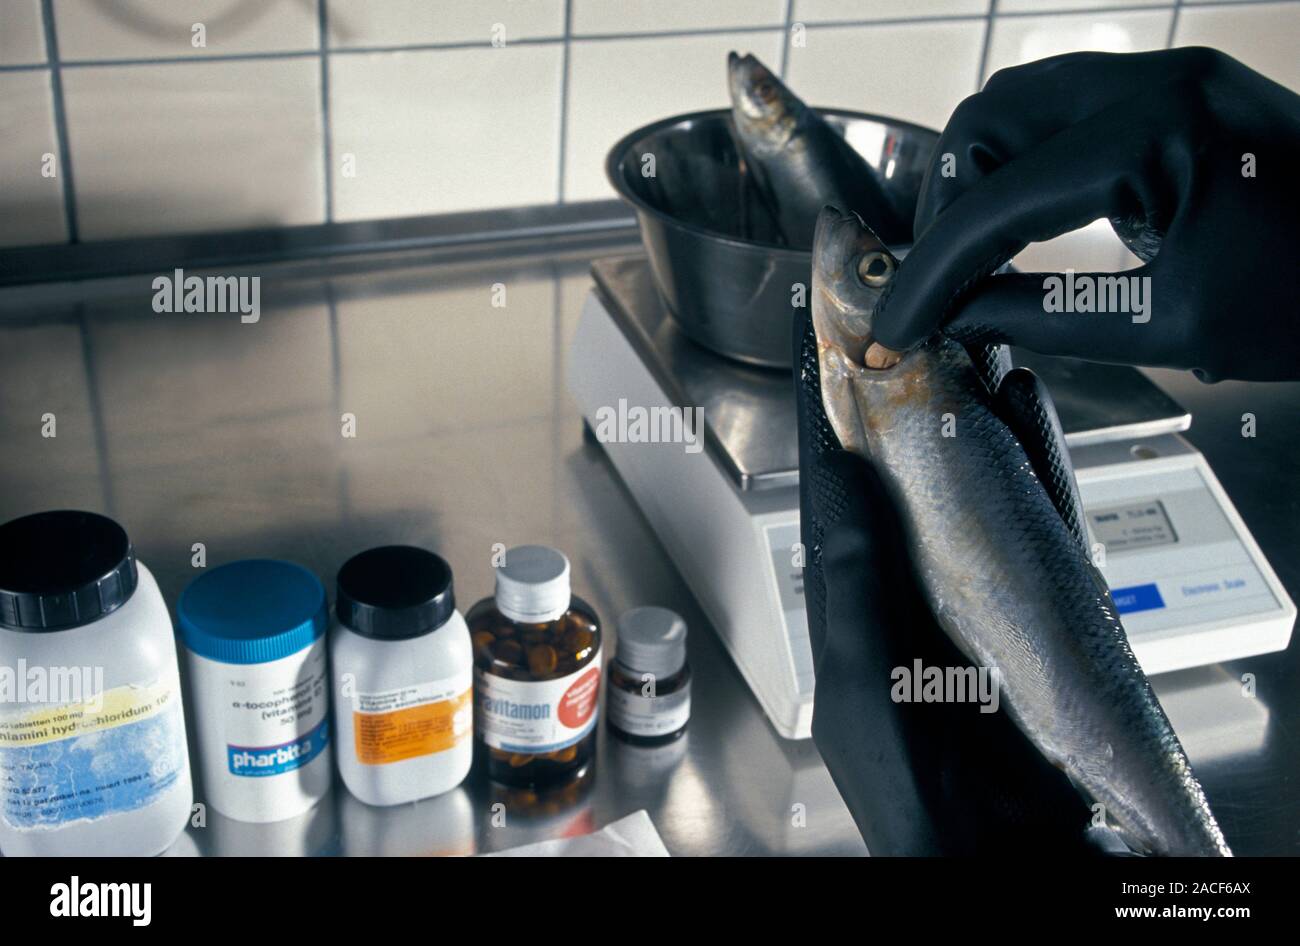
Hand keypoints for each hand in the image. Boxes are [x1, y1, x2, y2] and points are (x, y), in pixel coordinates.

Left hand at [795, 311, 1115, 854]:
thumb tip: (842, 484)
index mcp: (854, 602)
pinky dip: (1037, 468)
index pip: (835, 492)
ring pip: (973, 487)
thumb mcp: (859, 676)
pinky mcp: (1032, 605)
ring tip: (973, 356)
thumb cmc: (908, 783)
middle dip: (910, 408)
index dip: (828, 424)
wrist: (993, 845)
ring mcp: (972, 592)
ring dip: (975, 423)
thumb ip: (852, 578)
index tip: (821, 357)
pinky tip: (1030, 419)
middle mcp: (909, 587)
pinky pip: (1036, 521)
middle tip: (911, 335)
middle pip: (906, 477)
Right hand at [871, 48, 1299, 381]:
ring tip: (979, 255)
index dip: (932, 272)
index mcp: (1154, 133)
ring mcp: (1169, 76)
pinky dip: (1028, 164)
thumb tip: (959, 318)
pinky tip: (1030, 223)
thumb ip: (1043, 314)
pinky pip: (1067, 110)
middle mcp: (1155, 81)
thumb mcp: (1170, 326)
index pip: (998, 203)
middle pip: (988, 120)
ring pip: (1021, 103)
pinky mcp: (1179, 91)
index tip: (898, 324)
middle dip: (949, 205)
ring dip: (983, 178)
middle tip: (945, 281)